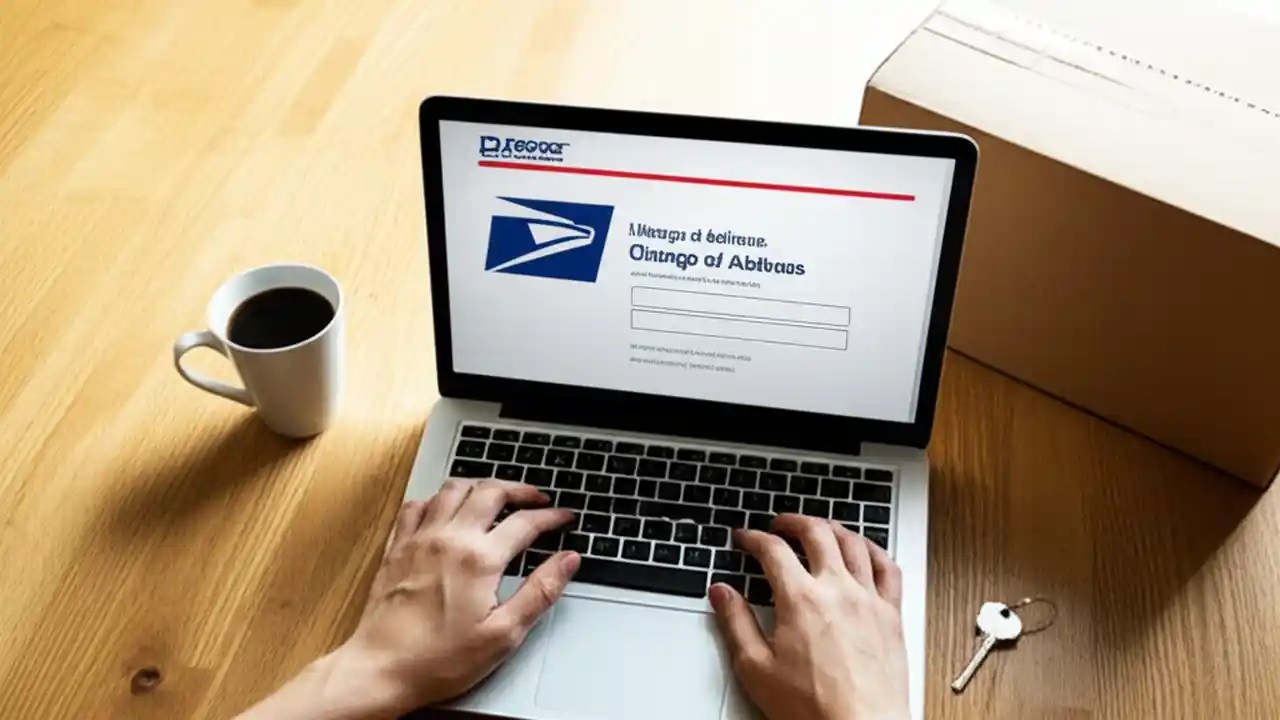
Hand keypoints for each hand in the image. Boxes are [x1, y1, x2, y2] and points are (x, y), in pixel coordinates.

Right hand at [708, 515, 908, 719]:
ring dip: (831, 527)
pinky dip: (874, 549)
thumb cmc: (813, 709)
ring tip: (818, 528)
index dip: (753, 538)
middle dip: (792, 521)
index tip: (745, 538)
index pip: (772, 550)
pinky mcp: (892, 614)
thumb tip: (721, 593)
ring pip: (853, 542)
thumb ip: (736, 623)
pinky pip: (888, 568)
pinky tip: (864, 550)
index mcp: (801, 600)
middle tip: (778, 525)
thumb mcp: (756, 669)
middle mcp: (837, 590)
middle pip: (816, 532)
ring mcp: (869, 599)